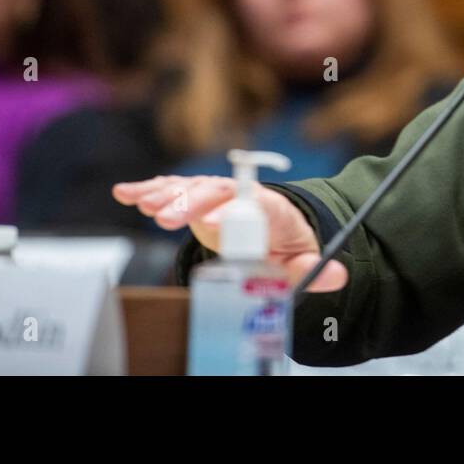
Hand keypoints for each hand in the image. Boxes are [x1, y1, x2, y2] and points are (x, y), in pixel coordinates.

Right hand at [112, 175, 348, 291]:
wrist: (274, 227)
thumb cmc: (285, 244)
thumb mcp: (302, 260)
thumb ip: (313, 269)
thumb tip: (336, 275)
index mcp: (273, 209)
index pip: (257, 204)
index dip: (235, 211)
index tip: (214, 222)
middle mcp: (242, 195)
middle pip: (218, 191)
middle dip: (192, 202)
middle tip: (168, 218)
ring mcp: (217, 194)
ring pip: (192, 187)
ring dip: (167, 194)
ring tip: (146, 205)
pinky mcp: (196, 199)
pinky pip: (172, 190)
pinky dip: (149, 190)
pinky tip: (127, 194)